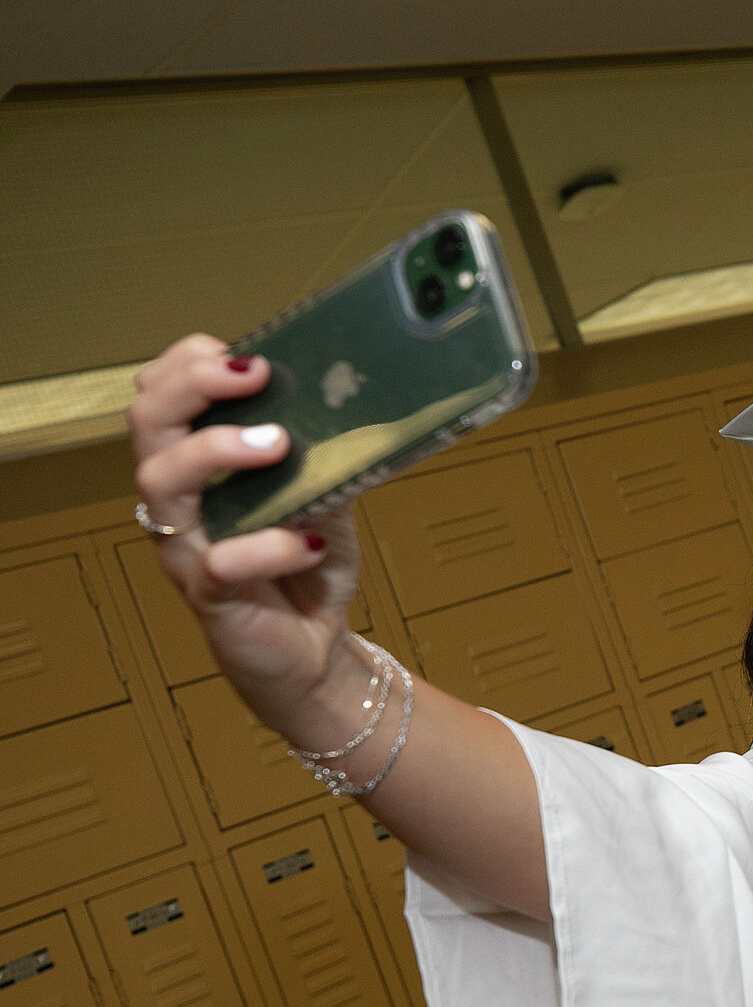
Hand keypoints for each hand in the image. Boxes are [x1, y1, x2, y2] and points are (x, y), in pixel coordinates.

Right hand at [129, 335, 362, 729]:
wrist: (315, 651)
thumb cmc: (305, 564)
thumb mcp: (322, 494)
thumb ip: (323, 452)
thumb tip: (352, 401)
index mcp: (196, 464)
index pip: (161, 393)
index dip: (189, 362)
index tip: (247, 354)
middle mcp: (179, 499)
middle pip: (146, 422)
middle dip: (192, 385)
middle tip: (253, 376)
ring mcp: (186, 546)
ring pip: (160, 481)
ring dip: (217, 450)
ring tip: (278, 446)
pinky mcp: (209, 595)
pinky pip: (219, 562)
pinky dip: (269, 546)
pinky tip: (310, 543)